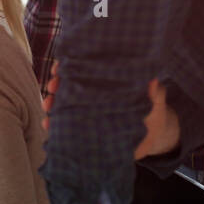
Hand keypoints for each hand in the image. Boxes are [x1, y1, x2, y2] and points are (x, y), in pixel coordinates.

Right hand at [43, 65, 180, 158]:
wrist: (152, 137)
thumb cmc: (153, 112)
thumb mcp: (155, 100)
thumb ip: (155, 93)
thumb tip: (153, 81)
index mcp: (106, 83)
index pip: (84, 69)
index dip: (69, 66)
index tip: (60, 67)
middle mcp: (93, 94)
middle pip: (69, 85)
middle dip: (56, 85)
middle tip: (53, 88)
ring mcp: (88, 112)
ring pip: (63, 104)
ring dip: (52, 104)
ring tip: (48, 108)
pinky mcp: (86, 129)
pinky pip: (66, 126)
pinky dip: (55, 125)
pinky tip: (49, 126)